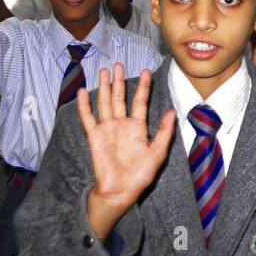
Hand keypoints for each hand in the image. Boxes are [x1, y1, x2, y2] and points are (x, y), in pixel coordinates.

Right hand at [81, 66, 176, 232]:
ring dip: (104, 87)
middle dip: (119, 81)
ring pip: (105, 102)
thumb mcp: (158, 153)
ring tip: (103, 71)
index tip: (146, 71)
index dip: (143, 86)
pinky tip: (83, 91)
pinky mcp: (94, 136)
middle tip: (118, 64)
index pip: (140, 102)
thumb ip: (164, 132)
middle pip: (120, 97)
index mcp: (138, 128)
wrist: (120, 190)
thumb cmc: (140, 175)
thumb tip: (173, 112)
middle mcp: (122, 125)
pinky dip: (84, 104)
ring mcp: (107, 129)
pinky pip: (88, 117)